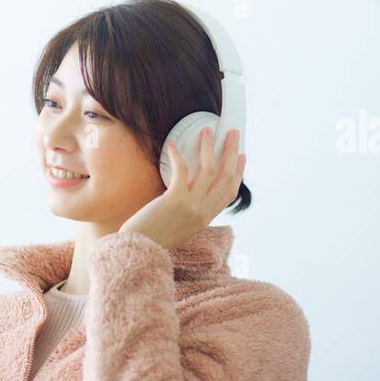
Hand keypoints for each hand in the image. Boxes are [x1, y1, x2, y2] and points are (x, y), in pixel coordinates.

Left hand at [119, 127, 244, 249]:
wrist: (138, 249)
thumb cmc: (152, 237)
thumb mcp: (181, 227)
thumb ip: (190, 212)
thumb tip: (189, 191)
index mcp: (206, 218)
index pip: (230, 192)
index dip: (238, 172)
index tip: (241, 156)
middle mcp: (203, 212)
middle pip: (225, 177)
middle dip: (230, 152)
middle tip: (231, 133)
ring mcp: (192, 206)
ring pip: (209, 170)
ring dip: (209, 147)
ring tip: (207, 131)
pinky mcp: (175, 200)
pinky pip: (182, 170)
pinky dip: (178, 155)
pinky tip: (172, 145)